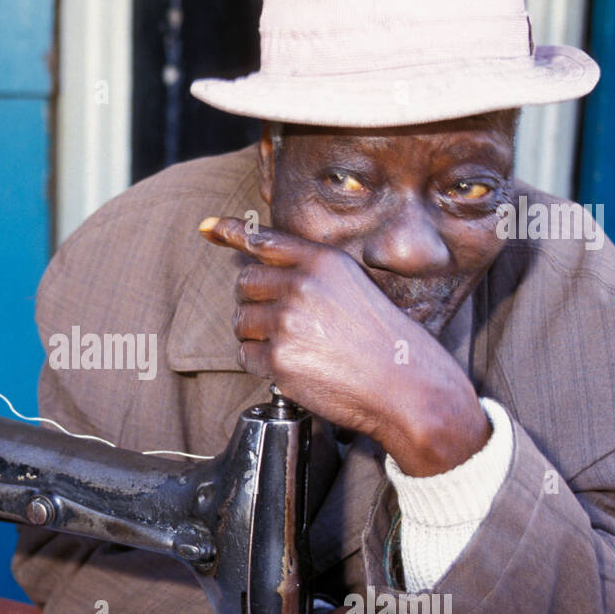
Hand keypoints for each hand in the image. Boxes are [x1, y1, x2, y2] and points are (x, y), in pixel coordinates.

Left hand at [198, 216, 489, 475]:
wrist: (406, 384)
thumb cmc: (386, 340)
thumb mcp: (355, 286)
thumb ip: (313, 273)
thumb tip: (268, 272)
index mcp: (322, 262)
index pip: (265, 241)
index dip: (231, 232)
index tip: (207, 229)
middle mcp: (301, 285)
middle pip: (244, 285)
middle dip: (255, 304)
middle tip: (282, 324)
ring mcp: (287, 321)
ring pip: (241, 322)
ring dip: (257, 336)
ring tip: (296, 348)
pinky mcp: (279, 358)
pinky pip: (247, 356)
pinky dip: (262, 365)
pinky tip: (296, 367)